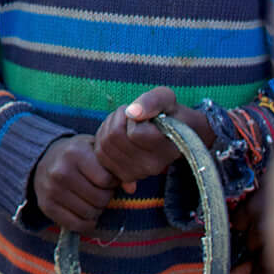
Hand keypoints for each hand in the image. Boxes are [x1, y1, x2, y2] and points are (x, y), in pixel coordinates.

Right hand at [34, 132, 114, 234]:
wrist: (43, 159)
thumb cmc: (77, 155)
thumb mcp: (95, 152)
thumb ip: (115, 167)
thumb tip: (131, 189)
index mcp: (75, 153)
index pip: (106, 180)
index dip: (112, 183)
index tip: (106, 179)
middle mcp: (61, 171)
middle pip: (99, 199)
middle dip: (105, 197)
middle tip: (98, 190)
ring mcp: (52, 190)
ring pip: (90, 213)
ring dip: (96, 210)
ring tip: (90, 199)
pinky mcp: (46, 206)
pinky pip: (76, 225)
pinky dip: (86, 223)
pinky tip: (85, 213)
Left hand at [94, 86, 217, 189]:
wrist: (173, 136)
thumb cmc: (169, 113)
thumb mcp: (165, 98)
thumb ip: (151, 101)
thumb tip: (132, 112)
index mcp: (168, 148)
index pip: (134, 133)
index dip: (132, 118)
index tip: (142, 115)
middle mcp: (154, 166)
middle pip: (114, 138)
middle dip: (117, 119)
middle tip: (130, 116)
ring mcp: (139, 174)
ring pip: (104, 145)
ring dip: (108, 128)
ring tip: (125, 124)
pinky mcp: (124, 175)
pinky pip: (100, 155)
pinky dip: (103, 140)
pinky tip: (117, 136)